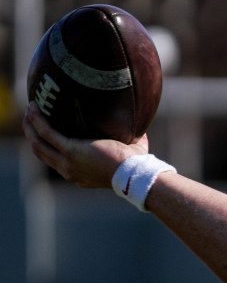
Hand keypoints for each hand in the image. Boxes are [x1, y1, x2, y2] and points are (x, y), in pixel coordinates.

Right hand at [23, 104, 147, 187]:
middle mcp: (70, 171)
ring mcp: (69, 162)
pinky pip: (48, 134)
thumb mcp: (127, 155)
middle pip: (42, 152)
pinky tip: (35, 109)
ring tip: (30, 110)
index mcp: (80, 174)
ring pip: (39, 144)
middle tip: (31, 118)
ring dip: (31, 126)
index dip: (47, 147)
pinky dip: (38, 121)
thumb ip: (129, 142)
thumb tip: (139, 128)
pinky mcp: (72, 151)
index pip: (56, 161)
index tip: (44, 132)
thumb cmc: (137, 165)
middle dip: (33, 134)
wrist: (136, 174)